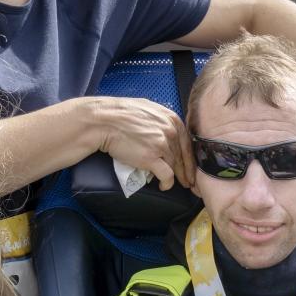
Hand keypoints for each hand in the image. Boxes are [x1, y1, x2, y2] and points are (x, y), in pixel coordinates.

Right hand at [73, 96, 194, 189]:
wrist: (105, 121)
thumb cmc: (121, 114)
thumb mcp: (148, 109)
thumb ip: (161, 120)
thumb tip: (164, 128)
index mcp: (172, 119)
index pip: (187, 142)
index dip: (189, 157)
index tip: (190, 167)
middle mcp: (171, 131)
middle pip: (183, 156)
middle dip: (187, 171)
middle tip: (188, 181)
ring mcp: (162, 145)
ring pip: (175, 166)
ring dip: (177, 178)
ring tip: (176, 184)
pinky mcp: (151, 158)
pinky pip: (166, 175)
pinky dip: (167, 183)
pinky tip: (164, 186)